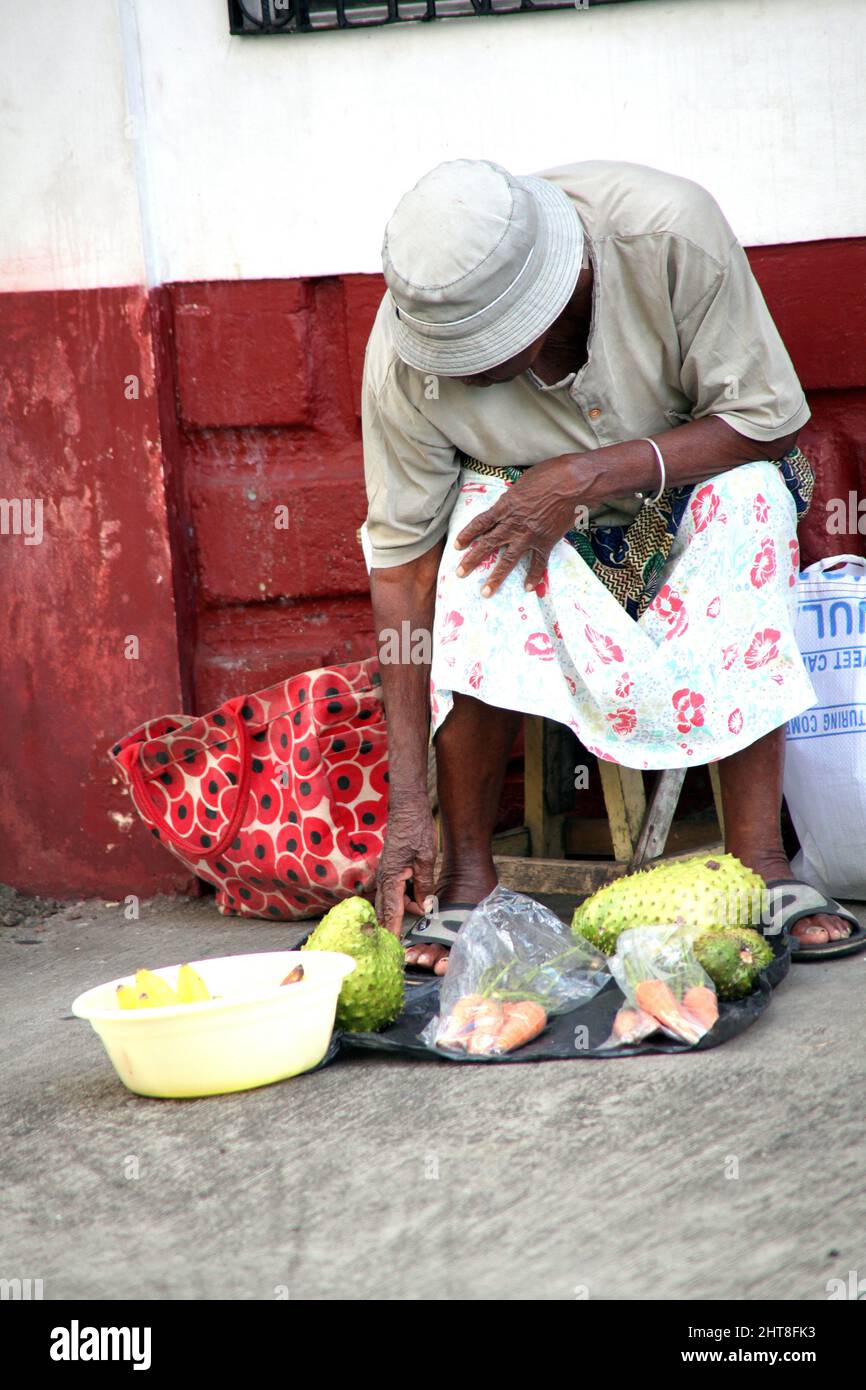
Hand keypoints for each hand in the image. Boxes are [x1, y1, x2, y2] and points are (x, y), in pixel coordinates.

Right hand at [375, 797, 436, 937]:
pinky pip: (393, 890)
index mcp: (392, 876)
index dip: (393, 930)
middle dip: (391, 927)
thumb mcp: (426, 858)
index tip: (392, 947)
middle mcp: (384, 877)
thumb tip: (425, 906)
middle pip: (385, 909)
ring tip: (417, 917)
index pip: (391, 910)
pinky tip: (417, 901)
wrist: (407, 806)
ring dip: (400, 911)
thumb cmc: (416, 829)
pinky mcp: (390, 868)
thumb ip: (424, 884)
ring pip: (389, 900)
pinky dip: (402, 899)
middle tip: (396, 945)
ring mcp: (385, 872)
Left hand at [453, 455, 584, 595]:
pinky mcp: (546, 543)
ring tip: (486, 592)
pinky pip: (538, 563)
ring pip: (508, 560)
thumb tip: (506, 506)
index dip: (467, 535)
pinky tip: (528, 588)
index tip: (457, 546)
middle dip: (472, 560)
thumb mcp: (522, 482)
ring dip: (496, 577)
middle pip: (488, 544)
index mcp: (505, 506)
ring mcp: (529, 536)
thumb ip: (512, 498)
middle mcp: (513, 524)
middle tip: (460, 573)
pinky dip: (534, 576)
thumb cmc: (550, 474)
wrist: (574, 484)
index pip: (481, 523)